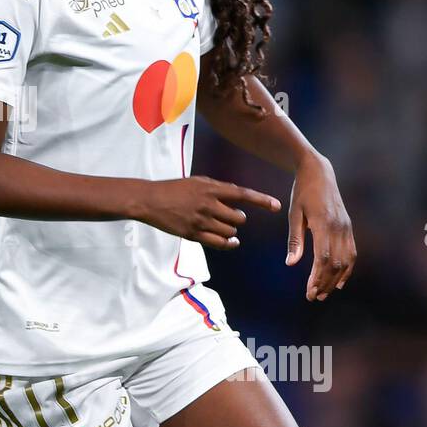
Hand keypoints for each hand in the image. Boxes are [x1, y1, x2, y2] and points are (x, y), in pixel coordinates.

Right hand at [139, 176, 281, 248]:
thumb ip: (217, 189)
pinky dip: (228, 243)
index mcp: (210, 188)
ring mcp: (201, 220)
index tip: (276, 206)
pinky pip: (219, 243)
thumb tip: (237, 197)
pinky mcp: (193, 234)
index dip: (261, 200)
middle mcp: (208, 204)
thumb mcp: (196, 182)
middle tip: (232, 216)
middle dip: (238, 219)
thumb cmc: (173, 189)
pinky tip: (231, 242)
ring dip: (231, 231)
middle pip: (238, 218)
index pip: (242, 194)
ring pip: (230, 232)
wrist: (150, 200)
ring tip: (222, 226)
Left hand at [286, 155, 355, 300]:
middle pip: (336, 263)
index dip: (318, 277)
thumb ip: (295, 240)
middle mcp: (339, 227)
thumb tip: (290, 264)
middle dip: (325, 283)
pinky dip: (347, 269)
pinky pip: (351, 253)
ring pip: (346, 261)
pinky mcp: (348, 227)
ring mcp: (346, 227)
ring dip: (335, 279)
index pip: (323, 258)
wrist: (319, 172)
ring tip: (324, 293)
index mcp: (323, 224)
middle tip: (314, 297)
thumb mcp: (293, 214)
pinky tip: (339, 282)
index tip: (309, 292)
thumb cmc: (302, 192)